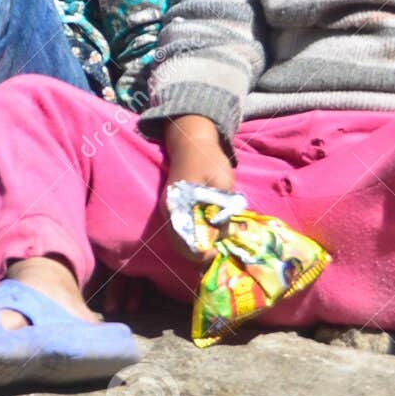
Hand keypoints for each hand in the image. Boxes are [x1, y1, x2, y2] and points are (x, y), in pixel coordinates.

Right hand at [163, 115, 234, 261]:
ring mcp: (169, 211)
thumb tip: (224, 234)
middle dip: (202, 253)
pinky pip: (182, 232)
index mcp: (179, 205)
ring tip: (218, 242)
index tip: (221, 250)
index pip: (187, 242)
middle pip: (181, 246)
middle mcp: (170, 211)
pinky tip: (211, 233)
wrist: (190, 142)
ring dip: (198, 246)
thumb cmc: (208, 159)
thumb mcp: (223, 183)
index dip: (204, 252)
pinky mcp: (173, 209)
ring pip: (180, 241)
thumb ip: (222, 209)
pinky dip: (195, 238)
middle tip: (221, 248)